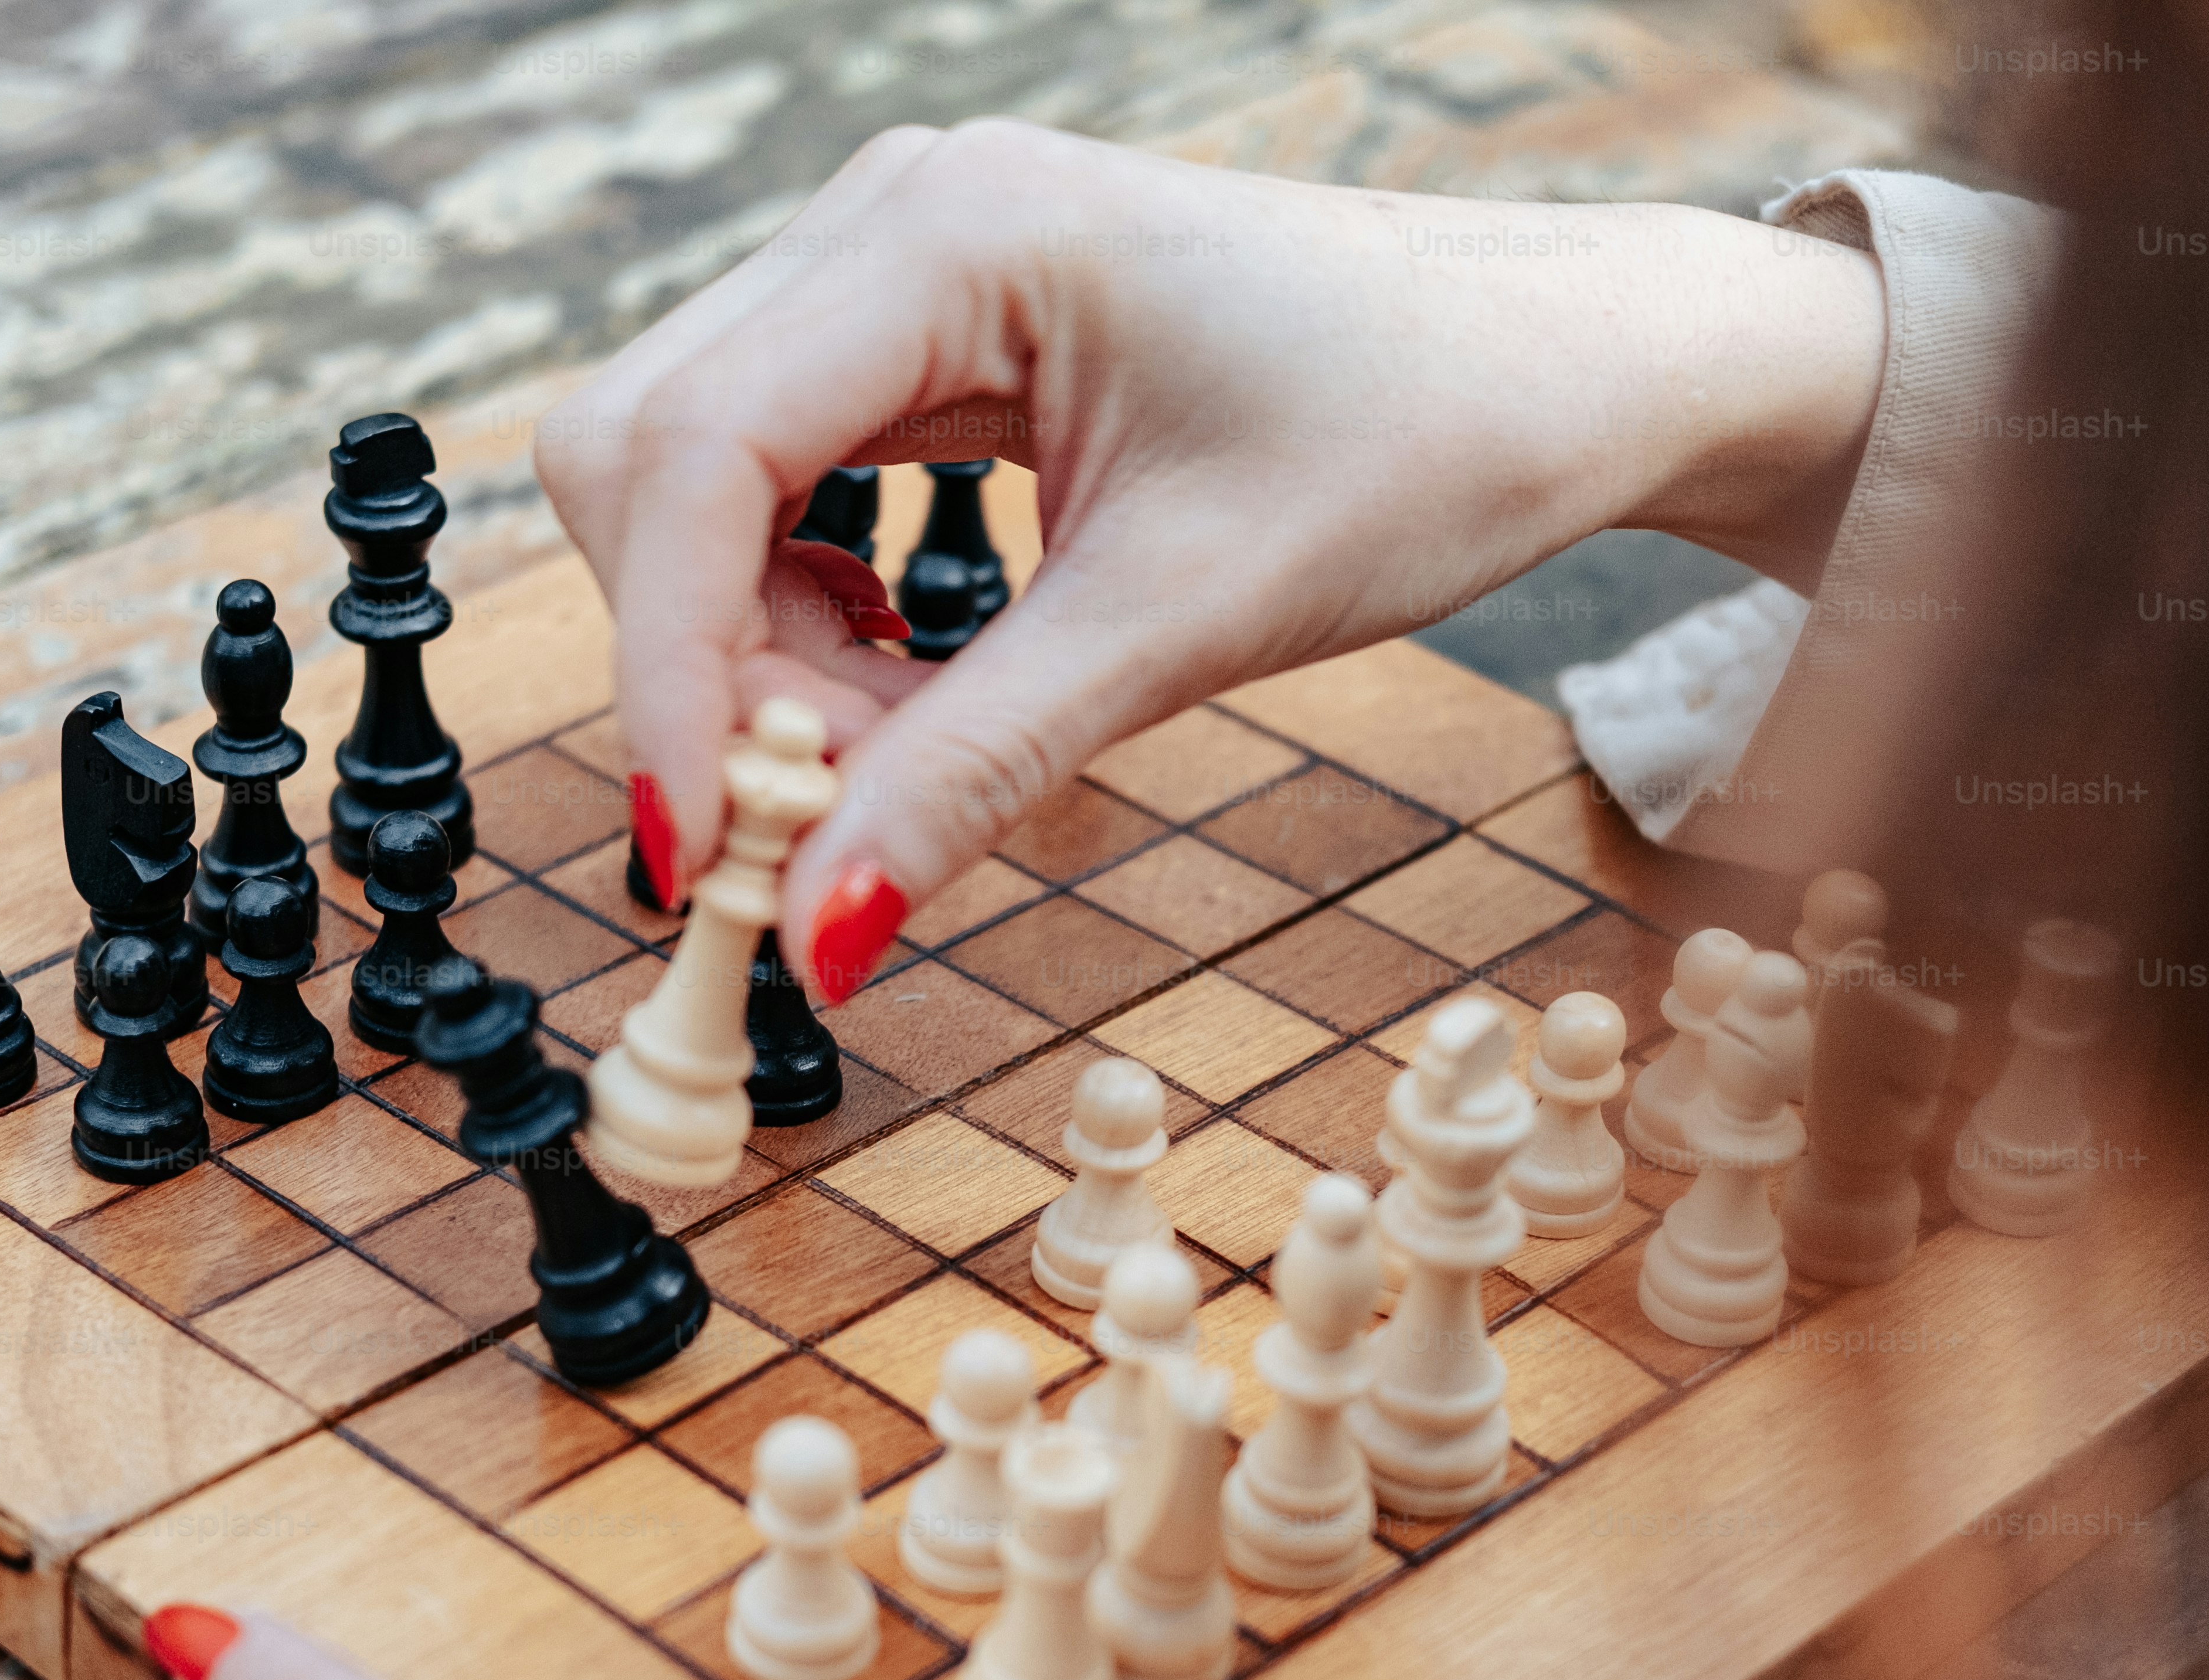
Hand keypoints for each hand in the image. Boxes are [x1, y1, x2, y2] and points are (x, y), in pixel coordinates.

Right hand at [532, 120, 1885, 999]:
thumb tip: (817, 933)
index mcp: (948, 230)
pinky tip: (915, 692)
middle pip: (650, 457)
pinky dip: (810, 618)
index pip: (695, 454)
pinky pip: (780, 489)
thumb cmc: (1422, 438)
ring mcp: (898, 270)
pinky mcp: (927, 338)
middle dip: (705, 664)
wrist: (1558, 364)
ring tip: (905, 762)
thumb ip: (977, 767)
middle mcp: (892, 218)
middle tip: (824, 819)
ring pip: (695, 483)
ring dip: (760, 657)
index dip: (673, 671)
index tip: (707, 851)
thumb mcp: (1189, 620)